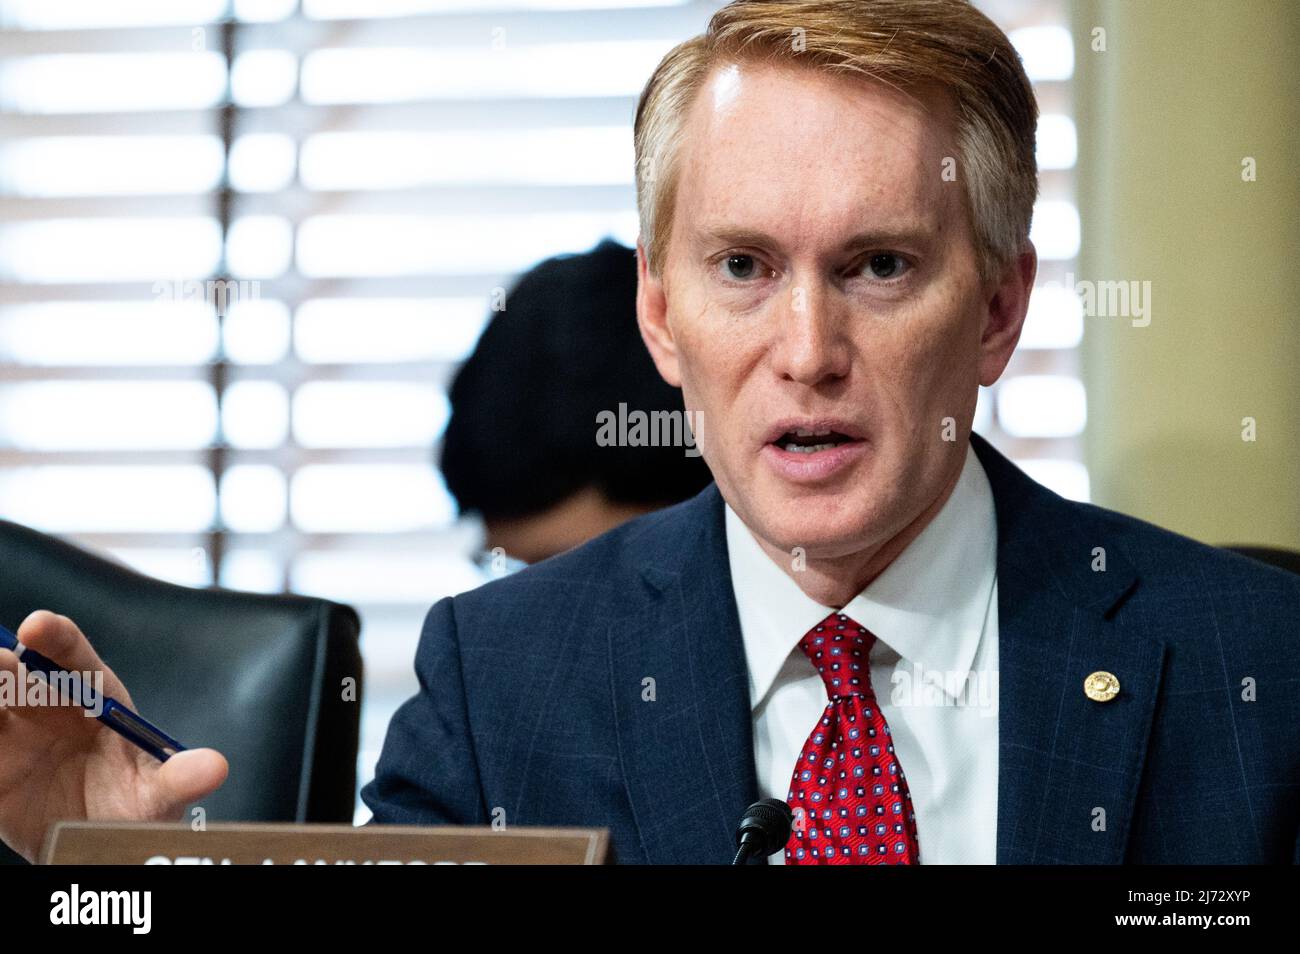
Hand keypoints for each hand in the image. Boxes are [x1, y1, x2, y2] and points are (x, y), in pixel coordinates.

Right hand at [0, 611, 227, 862]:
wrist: (96, 847)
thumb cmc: (134, 808)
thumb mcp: (158, 796)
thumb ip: (179, 779)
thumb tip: (215, 768)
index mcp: (94, 694)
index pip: (72, 654)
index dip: (54, 634)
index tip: (36, 626)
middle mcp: (48, 703)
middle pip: (16, 669)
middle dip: (1, 660)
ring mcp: (14, 730)